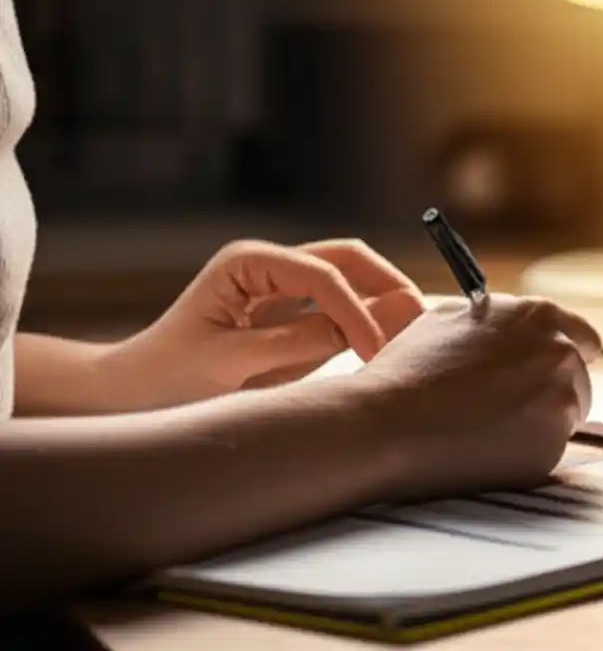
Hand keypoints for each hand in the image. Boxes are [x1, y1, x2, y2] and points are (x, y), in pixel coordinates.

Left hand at [106, 239, 427, 409]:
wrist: (131, 395)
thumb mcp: (235, 363)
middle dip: (387, 286)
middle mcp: (269, 265)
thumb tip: (369, 327)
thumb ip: (303, 342)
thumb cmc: (168, 377)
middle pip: (348, 259)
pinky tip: (384, 347)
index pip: (324, 275)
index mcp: (249, 263)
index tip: (378, 353)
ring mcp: (280, 287)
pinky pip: (339, 311)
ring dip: (381, 301)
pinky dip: (365, 324)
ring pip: (351, 279)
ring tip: (410, 338)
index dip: (359, 311)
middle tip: (420, 324)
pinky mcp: (289, 315)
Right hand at [356, 294, 601, 498]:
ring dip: (538, 424)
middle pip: (578, 381)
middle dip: (549, 393)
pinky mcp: (551, 448)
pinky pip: (547, 453)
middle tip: (503, 408)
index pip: (585, 339)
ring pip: (566, 418)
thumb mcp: (451, 318)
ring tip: (485, 427)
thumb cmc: (409, 370)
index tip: (550, 373)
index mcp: (539, 316)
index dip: (566, 357)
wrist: (385, 423)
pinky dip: (523, 456)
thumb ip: (498, 319)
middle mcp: (559, 354)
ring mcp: (560, 402)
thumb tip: (514, 326)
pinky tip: (483, 449)